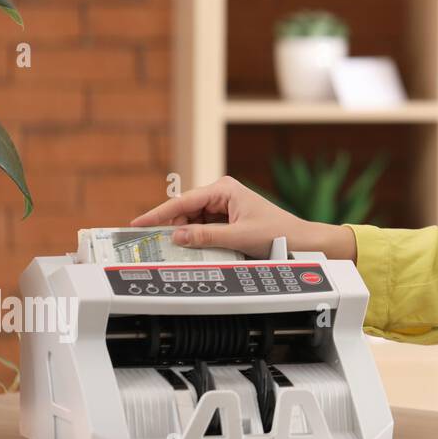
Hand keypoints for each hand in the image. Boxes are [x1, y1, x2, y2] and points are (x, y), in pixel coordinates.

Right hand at [128, 175, 356, 261]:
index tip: (138, 224)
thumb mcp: (238, 237)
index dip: (158, 214)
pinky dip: (194, 237)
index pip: (183, 201)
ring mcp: (223, 206)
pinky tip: (189, 248)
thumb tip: (178, 236)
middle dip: (171, 226)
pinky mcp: (225, 219)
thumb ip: (206, 237)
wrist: (299, 240)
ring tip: (173, 249)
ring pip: (191, 220)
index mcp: (224, 189)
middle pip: (184, 210)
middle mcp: (222, 194)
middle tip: (152, 244)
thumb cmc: (277, 232)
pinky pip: (202, 227)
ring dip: (184, 234)